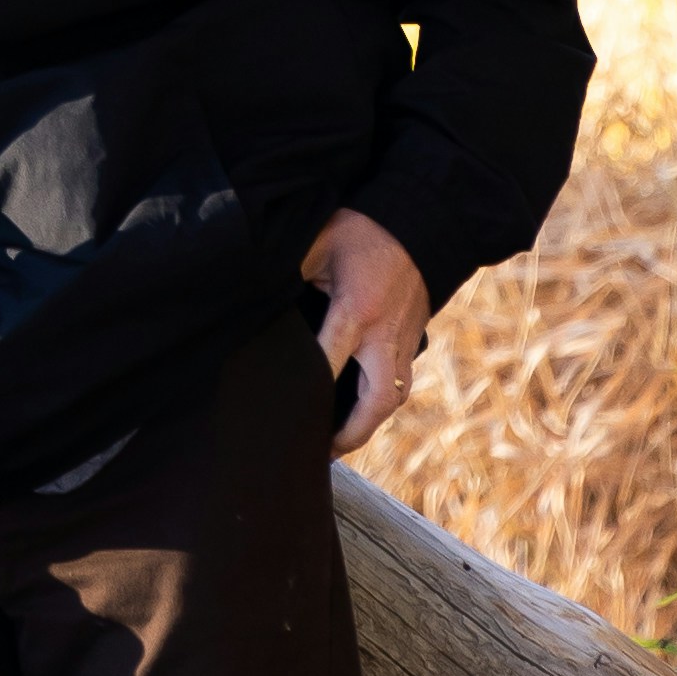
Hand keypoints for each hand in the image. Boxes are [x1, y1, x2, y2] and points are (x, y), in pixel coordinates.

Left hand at [303, 206, 431, 454]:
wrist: (421, 223)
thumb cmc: (362, 231)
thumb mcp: (318, 241)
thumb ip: (290, 270)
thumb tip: (254, 288)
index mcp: (356, 310)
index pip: (328, 360)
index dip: (308, 390)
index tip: (284, 413)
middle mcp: (384, 335)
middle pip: (376, 400)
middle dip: (352, 432)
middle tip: (324, 453)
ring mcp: (403, 341)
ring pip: (394, 398)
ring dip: (369, 423)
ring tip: (339, 444)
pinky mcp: (414, 341)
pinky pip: (400, 382)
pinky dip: (381, 402)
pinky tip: (359, 412)